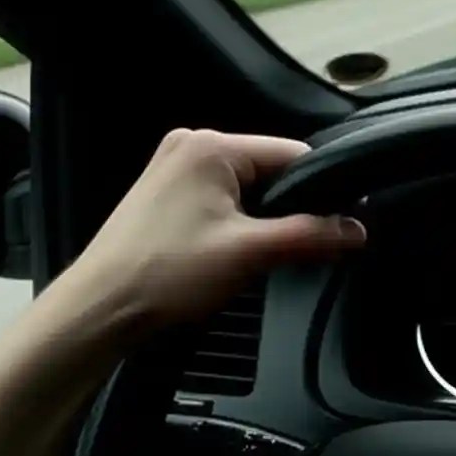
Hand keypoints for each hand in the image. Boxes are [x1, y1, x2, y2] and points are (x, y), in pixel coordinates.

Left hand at [66, 129, 365, 329]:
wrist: (98, 311)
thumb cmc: (162, 274)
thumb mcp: (249, 253)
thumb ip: (310, 235)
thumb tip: (357, 229)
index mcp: (211, 145)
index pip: (293, 155)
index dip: (321, 191)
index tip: (336, 225)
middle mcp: (191, 145)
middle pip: (270, 171)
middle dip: (285, 209)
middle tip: (286, 249)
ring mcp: (174, 168)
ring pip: (246, 189)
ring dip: (259, 220)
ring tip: (250, 255)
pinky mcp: (164, 194)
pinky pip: (220, 199)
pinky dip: (234, 223)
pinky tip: (226, 254)